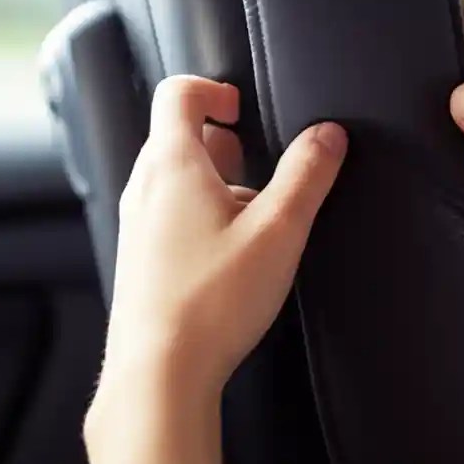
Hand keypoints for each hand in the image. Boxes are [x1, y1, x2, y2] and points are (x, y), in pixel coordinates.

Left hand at [102, 75, 347, 393]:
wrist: (159, 374)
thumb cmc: (213, 301)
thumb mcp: (279, 231)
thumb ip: (307, 176)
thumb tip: (328, 134)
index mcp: (172, 165)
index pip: (177, 92)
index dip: (213, 88)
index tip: (244, 108)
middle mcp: (144, 189)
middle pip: (175, 136)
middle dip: (222, 141)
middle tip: (258, 163)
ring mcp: (136, 226)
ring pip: (173, 180)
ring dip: (214, 182)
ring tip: (254, 216)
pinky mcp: (140, 261)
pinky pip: (168, 217)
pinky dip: (200, 217)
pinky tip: (232, 257)